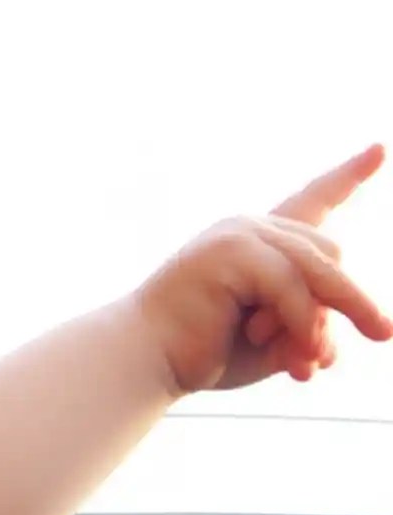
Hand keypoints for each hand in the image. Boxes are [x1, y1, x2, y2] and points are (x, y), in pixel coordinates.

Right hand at [133, 144, 391, 394]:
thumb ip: (308, 324)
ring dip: (326, 322)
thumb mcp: (272, 339)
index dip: (347, 176)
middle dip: (345, 304)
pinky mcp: (232, 251)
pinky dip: (298, 324)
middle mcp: (249, 228)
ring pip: (319, 269)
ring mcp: (239, 234)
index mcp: (257, 244)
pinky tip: (289, 358)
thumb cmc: (203, 351)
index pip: (312, 201)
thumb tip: (335, 328)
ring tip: (317, 364)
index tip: (379, 150)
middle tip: (325, 359)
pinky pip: (293, 287)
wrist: (145, 357)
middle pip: (329, 252)